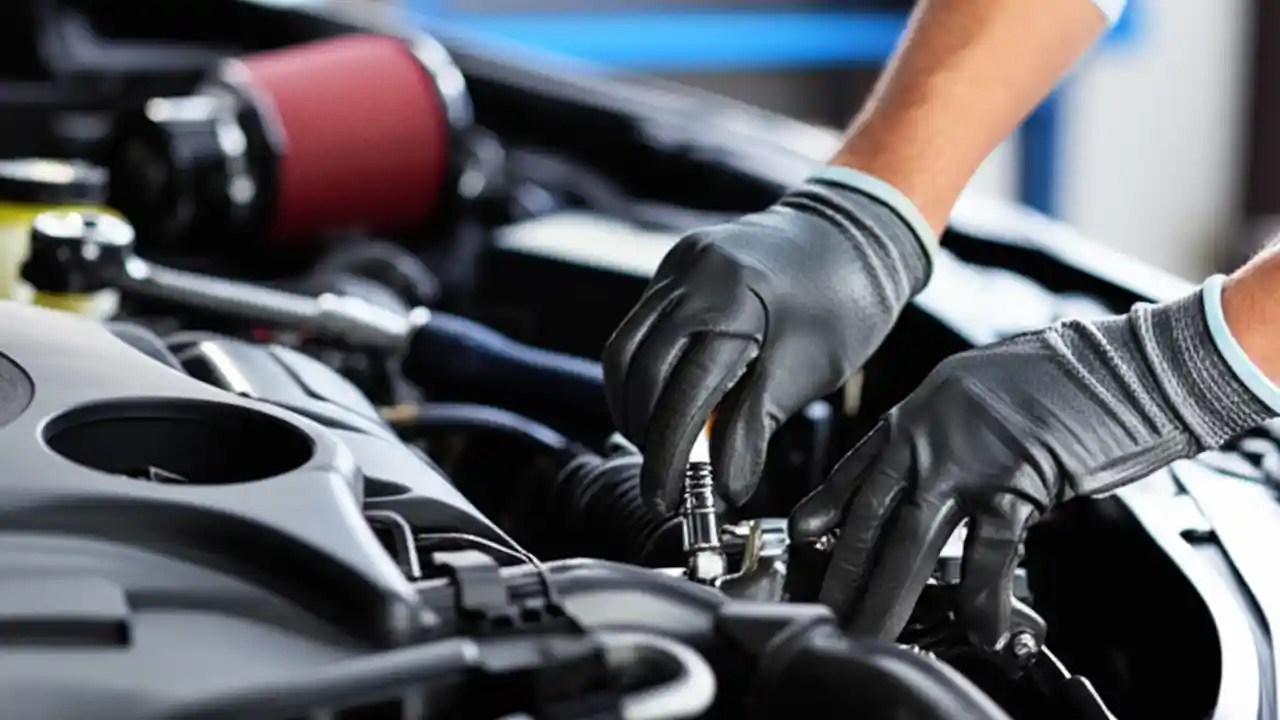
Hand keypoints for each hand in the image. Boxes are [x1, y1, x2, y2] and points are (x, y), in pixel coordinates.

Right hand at [603, 169, 933, 512]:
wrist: (852, 232)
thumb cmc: (843, 303)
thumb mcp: (810, 371)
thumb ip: (756, 424)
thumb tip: (723, 485)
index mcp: (737, 302)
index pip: (686, 394)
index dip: (671, 455)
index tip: (669, 498)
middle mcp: (697, 277)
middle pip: (643, 374)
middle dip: (647, 437)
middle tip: (662, 481)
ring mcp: (678, 267)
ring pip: (625, 352)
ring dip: (633, 407)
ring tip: (656, 446)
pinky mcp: (672, 267)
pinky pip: (637, 329)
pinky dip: (640, 375)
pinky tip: (659, 404)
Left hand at [791, 285, 1273, 647]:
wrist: (1115, 366)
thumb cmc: (1053, 375)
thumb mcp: (967, 390)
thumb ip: (936, 432)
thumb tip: (920, 471)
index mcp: (915, 415)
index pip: (856, 469)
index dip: (825, 506)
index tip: (801, 533)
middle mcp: (928, 440)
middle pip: (870, 518)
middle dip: (845, 571)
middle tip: (827, 606)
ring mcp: (966, 465)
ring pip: (911, 545)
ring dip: (889, 597)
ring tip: (872, 632)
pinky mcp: (1013, 489)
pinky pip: (988, 558)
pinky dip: (982, 600)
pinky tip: (978, 628)